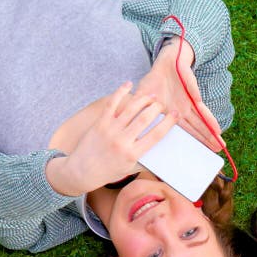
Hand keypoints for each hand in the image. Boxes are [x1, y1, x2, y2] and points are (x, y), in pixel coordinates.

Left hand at [55, 83, 177, 194]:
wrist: (82, 171)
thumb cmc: (108, 172)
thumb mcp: (130, 169)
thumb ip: (145, 160)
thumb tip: (160, 151)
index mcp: (133, 154)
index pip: (156, 135)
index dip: (168, 123)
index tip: (174, 115)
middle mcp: (122, 140)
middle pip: (145, 118)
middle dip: (156, 108)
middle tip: (161, 105)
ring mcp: (110, 130)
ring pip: (131, 109)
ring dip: (143, 99)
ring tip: (151, 96)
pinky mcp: (100, 122)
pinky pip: (112, 103)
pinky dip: (121, 92)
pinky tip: (129, 84)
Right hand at [136, 38, 222, 151]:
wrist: (166, 62)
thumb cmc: (157, 82)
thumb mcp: (145, 101)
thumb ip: (140, 115)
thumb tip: (128, 129)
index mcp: (176, 115)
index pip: (187, 132)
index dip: (194, 143)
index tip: (203, 155)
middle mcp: (185, 108)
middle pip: (198, 126)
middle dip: (208, 138)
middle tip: (218, 150)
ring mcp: (188, 97)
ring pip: (201, 113)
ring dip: (209, 123)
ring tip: (219, 135)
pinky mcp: (188, 82)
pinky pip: (192, 87)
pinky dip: (194, 91)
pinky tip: (198, 100)